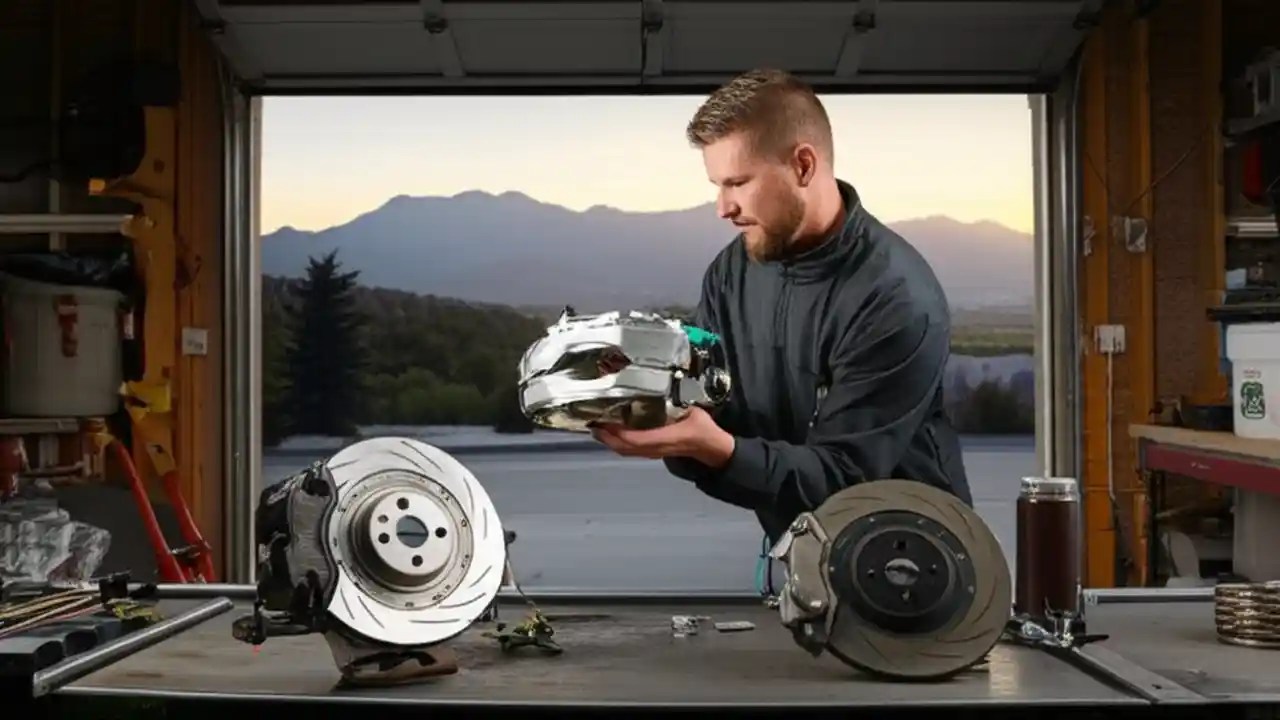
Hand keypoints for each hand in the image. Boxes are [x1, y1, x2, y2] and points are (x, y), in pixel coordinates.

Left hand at [590, 406, 734, 467]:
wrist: (710, 447)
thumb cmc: (703, 429)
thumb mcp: (693, 410)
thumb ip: (678, 400)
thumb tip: (664, 385)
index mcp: (666, 438)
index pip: (636, 439)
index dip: (618, 432)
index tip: (604, 420)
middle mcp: (655, 449)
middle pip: (624, 448)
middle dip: (606, 437)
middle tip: (592, 422)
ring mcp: (653, 453)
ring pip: (625, 450)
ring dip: (609, 440)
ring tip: (599, 425)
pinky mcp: (652, 452)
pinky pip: (630, 450)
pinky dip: (617, 442)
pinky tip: (613, 431)